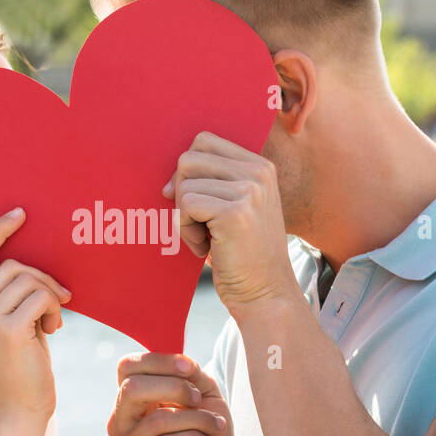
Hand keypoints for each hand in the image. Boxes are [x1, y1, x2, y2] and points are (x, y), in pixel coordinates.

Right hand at [0, 208, 69, 424]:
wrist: (18, 413)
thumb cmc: (20, 368)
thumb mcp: (8, 325)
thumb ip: (10, 296)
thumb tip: (33, 264)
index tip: (20, 213)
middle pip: (12, 265)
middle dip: (42, 279)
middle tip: (57, 304)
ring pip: (29, 279)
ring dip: (50, 297)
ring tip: (51, 323)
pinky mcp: (6, 329)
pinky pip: (42, 296)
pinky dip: (55, 309)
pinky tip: (53, 331)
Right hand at [107, 352, 232, 435]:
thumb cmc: (206, 435)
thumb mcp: (204, 396)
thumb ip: (191, 375)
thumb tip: (182, 362)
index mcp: (132, 401)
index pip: (127, 367)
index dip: (159, 360)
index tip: (190, 369)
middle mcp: (121, 423)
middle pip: (132, 388)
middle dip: (174, 387)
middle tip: (199, 399)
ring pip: (158, 419)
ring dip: (197, 419)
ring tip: (216, 426)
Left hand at [163, 132, 299, 319]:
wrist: (266, 294)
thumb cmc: (242, 254)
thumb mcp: (237, 207)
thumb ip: (214, 182)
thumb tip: (169, 179)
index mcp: (259, 166)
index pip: (203, 141)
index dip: (186, 171)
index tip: (189, 201)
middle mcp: (258, 172)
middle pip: (189, 159)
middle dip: (181, 193)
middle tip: (196, 222)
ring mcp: (249, 191)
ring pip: (184, 185)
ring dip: (183, 217)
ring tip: (205, 239)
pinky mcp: (236, 212)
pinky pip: (186, 206)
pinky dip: (185, 231)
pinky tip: (206, 248)